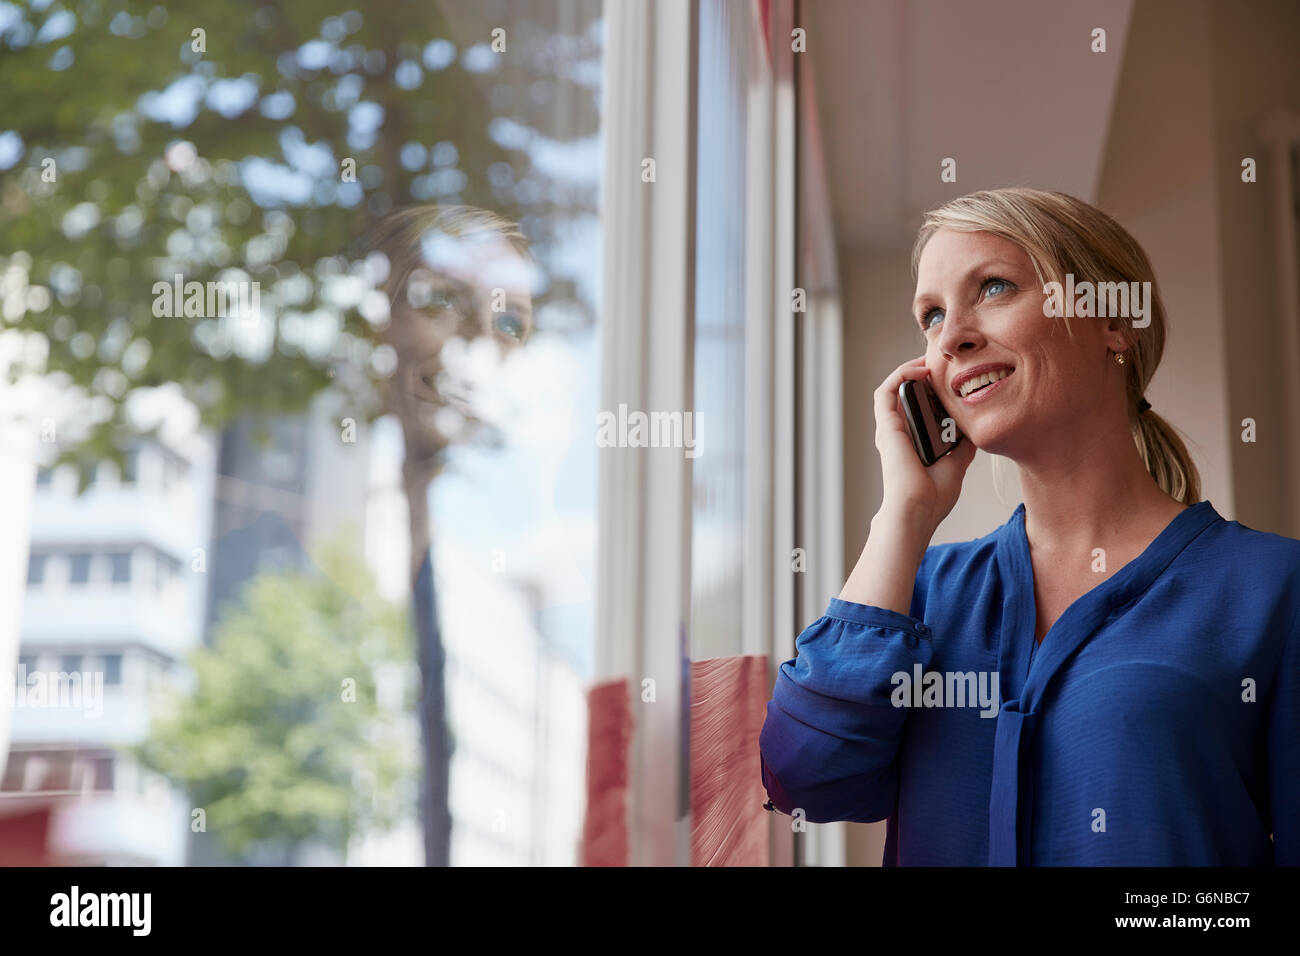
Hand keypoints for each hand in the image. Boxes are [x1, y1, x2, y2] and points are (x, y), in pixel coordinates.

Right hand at [872, 356, 976, 533]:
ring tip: (932, 360)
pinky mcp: (886, 426)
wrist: (919, 509)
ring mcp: (890, 428)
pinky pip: (887, 391)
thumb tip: (973, 428)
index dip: (931, 388)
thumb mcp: (957, 462)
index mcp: (913, 440)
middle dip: (923, 373)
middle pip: (906, 393)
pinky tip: (921, 370)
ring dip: (911, 369)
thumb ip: (961, 444)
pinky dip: (902, 375)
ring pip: (894, 387)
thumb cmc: (933, 495)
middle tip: (944, 361)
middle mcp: (899, 432)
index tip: (951, 377)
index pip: (918, 406)